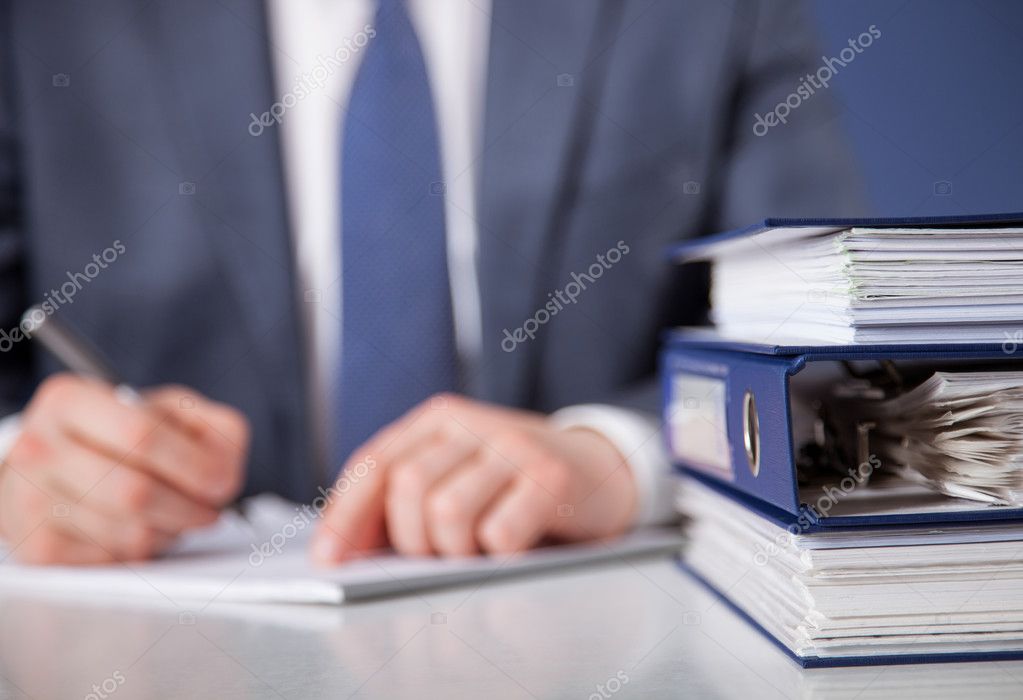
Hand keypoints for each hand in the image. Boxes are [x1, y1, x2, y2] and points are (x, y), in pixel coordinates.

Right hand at [0, 374, 249, 564]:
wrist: (56, 468)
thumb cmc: (120, 436)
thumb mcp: (169, 411)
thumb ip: (212, 427)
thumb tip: (223, 473)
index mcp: (69, 400)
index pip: (139, 435)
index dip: (193, 465)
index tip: (221, 482)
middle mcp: (39, 448)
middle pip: (134, 492)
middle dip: (188, 508)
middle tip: (208, 511)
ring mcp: (31, 500)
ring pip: (129, 534)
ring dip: (171, 532)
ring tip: (175, 517)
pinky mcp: (37, 548)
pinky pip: (114, 561)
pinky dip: (145, 552)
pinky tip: (145, 532)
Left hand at [311, 394, 636, 562]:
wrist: (601, 470)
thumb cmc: (514, 483)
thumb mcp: (458, 473)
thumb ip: (407, 495)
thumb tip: (347, 546)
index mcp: (439, 418)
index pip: (375, 464)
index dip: (345, 515)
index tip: (329, 559)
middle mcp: (474, 424)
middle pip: (407, 488)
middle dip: (411, 540)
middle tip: (438, 554)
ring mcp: (514, 448)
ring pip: (446, 512)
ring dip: (455, 552)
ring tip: (477, 550)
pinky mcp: (550, 479)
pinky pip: (497, 534)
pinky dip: (497, 556)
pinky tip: (513, 546)